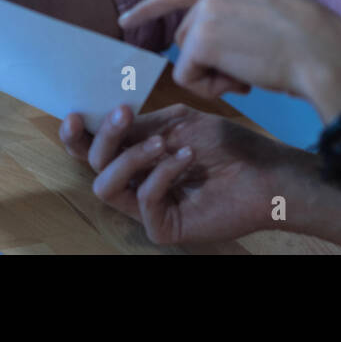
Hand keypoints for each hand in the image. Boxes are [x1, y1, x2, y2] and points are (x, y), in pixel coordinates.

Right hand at [59, 103, 340, 245]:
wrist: (264, 172)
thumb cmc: (228, 146)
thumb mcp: (179, 122)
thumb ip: (140, 125)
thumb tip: (104, 123)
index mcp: (137, 154)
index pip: (95, 148)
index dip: (77, 135)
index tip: (75, 115)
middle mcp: (137, 181)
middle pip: (94, 164)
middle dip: (105, 136)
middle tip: (124, 115)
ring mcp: (148, 206)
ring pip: (106, 185)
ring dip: (129, 157)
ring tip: (163, 142)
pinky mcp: (162, 226)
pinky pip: (143, 198)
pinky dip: (162, 173)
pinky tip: (186, 159)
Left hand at [120, 0, 340, 117]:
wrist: (324, 55)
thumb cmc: (312, 46)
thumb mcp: (272, 17)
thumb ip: (236, 20)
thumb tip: (204, 48)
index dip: (151, 6)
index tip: (126, 19)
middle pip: (187, 34)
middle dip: (208, 60)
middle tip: (248, 71)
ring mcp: (208, 10)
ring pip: (188, 56)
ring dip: (213, 74)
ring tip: (250, 74)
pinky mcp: (202, 39)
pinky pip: (187, 76)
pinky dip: (209, 87)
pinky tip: (242, 81)